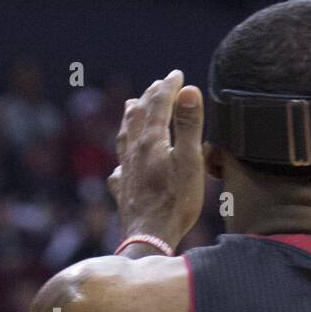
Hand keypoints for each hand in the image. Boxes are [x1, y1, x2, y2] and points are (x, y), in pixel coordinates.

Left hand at [108, 69, 205, 250]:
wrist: (150, 236)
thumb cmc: (175, 201)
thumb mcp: (190, 161)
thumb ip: (189, 125)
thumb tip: (189, 91)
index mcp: (151, 139)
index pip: (159, 103)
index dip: (169, 87)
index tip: (177, 75)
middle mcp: (134, 149)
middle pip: (139, 114)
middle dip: (151, 96)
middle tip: (160, 86)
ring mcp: (125, 168)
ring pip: (124, 133)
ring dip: (132, 116)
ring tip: (135, 106)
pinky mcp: (123, 187)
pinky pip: (120, 163)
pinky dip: (124, 152)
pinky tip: (123, 160)